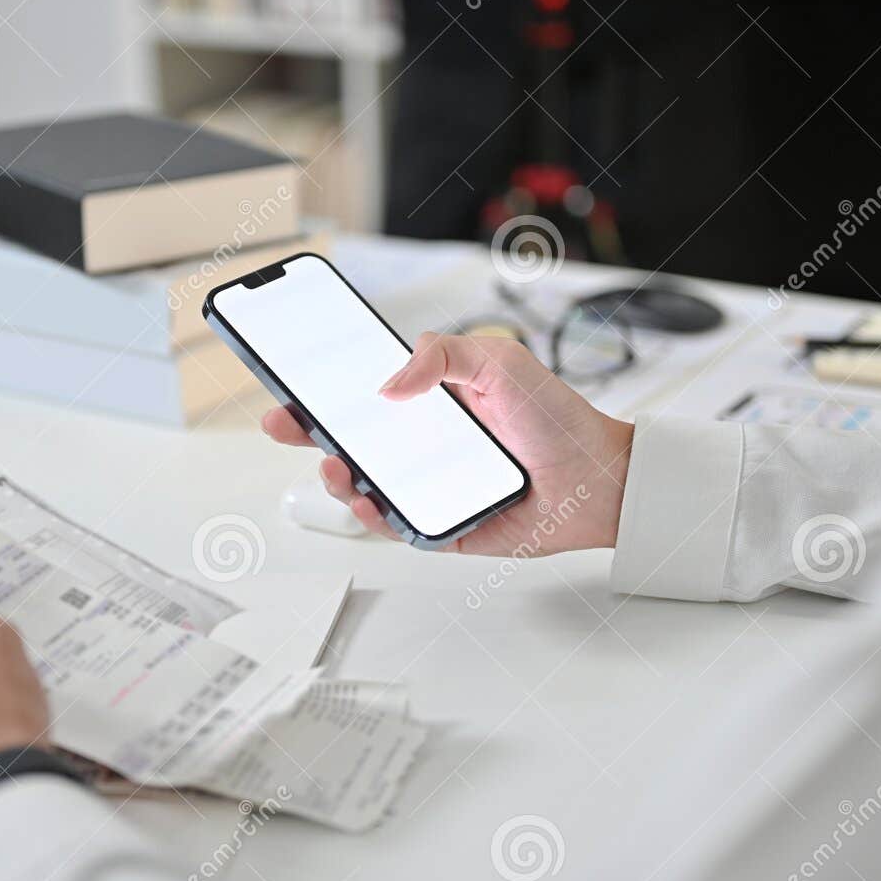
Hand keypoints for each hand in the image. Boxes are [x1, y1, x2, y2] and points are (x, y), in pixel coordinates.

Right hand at [262, 332, 632, 555]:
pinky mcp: (442, 524)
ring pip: (364, 486)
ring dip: (338, 476)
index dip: (323, 391)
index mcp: (430, 401)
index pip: (362, 395)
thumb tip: (388, 384)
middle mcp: (422, 444)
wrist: (597, 477)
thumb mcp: (497, 360)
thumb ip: (441, 355)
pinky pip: (396, 525)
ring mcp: (428, 485)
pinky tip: (368, 499)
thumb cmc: (555, 416)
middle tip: (283, 423)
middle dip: (308, 432)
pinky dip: (374, 515)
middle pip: (349, 440)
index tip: (290, 384)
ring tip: (335, 465)